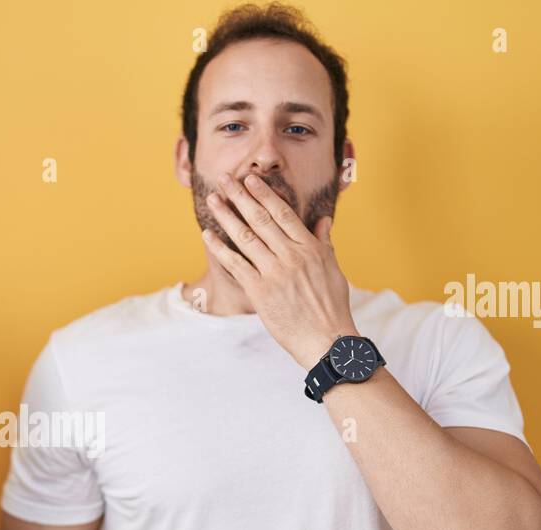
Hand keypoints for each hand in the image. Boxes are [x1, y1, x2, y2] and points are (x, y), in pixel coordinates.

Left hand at [202, 171, 357, 367]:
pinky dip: (220, 249)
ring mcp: (274, 272)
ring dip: (227, 215)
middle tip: (226, 179)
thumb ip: (323, 243)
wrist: (327, 340)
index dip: (264, 194)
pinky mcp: (260, 291)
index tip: (251, 180)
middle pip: (261, 219)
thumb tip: (323, 220)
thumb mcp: (333, 270)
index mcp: (309, 248)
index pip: (283, 213)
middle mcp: (291, 255)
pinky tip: (207, 235)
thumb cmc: (331, 307)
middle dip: (241, 196)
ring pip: (246, 237)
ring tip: (213, 199)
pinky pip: (236, 265)